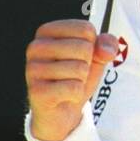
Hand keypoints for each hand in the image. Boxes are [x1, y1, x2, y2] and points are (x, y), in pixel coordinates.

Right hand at [25, 19, 120, 140]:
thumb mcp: (95, 57)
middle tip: (74, 75)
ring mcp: (33, 69)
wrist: (60, 111)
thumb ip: (106, 45)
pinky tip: (65, 96)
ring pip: (80, 69)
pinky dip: (76, 95)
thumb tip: (106, 49)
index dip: (92, 48)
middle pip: (84, 47)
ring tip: (68, 85)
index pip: (86, 29)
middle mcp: (36, 47)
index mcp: (47, 31)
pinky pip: (74, 88)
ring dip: (81, 81)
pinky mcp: (36, 91)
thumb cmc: (75, 78)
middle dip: (87, 65)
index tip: (79, 57)